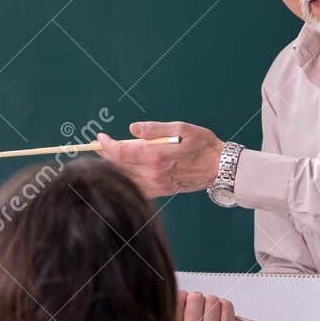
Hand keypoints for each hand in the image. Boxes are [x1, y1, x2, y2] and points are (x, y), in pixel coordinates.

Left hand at [95, 120, 224, 198]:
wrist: (220, 168)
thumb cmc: (203, 144)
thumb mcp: (181, 128)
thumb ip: (155, 129)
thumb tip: (133, 128)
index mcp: (157, 156)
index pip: (121, 152)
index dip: (106, 144)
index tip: (100, 137)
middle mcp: (154, 174)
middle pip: (119, 166)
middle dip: (105, 155)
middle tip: (99, 144)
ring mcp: (157, 185)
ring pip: (125, 178)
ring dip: (113, 167)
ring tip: (107, 155)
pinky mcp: (161, 191)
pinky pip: (136, 187)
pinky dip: (126, 178)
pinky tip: (124, 170)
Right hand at [177, 290, 240, 320]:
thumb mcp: (177, 320)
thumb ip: (172, 303)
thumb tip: (171, 284)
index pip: (179, 296)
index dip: (184, 298)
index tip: (186, 309)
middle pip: (196, 296)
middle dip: (199, 299)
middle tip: (200, 312)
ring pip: (212, 299)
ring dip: (212, 303)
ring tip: (211, 316)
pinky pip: (226, 304)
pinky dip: (225, 306)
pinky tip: (221, 318)